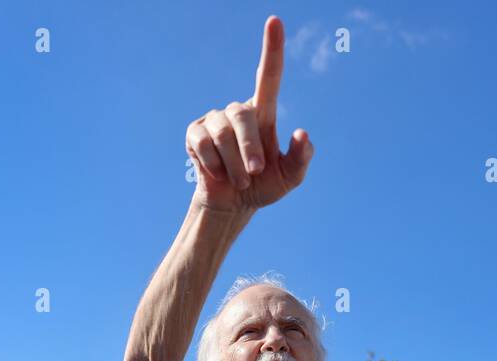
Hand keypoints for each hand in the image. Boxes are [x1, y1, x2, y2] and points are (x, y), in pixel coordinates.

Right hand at [185, 16, 313, 212]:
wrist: (234, 205)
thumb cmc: (264, 187)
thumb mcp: (290, 178)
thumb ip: (301, 158)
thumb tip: (301, 133)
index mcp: (264, 113)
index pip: (269, 76)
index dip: (272, 48)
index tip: (274, 20)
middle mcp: (238, 110)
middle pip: (243, 115)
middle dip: (250, 149)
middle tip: (255, 173)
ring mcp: (214, 120)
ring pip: (223, 132)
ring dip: (234, 164)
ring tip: (239, 180)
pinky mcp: (195, 133)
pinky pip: (203, 144)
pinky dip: (214, 165)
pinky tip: (217, 174)